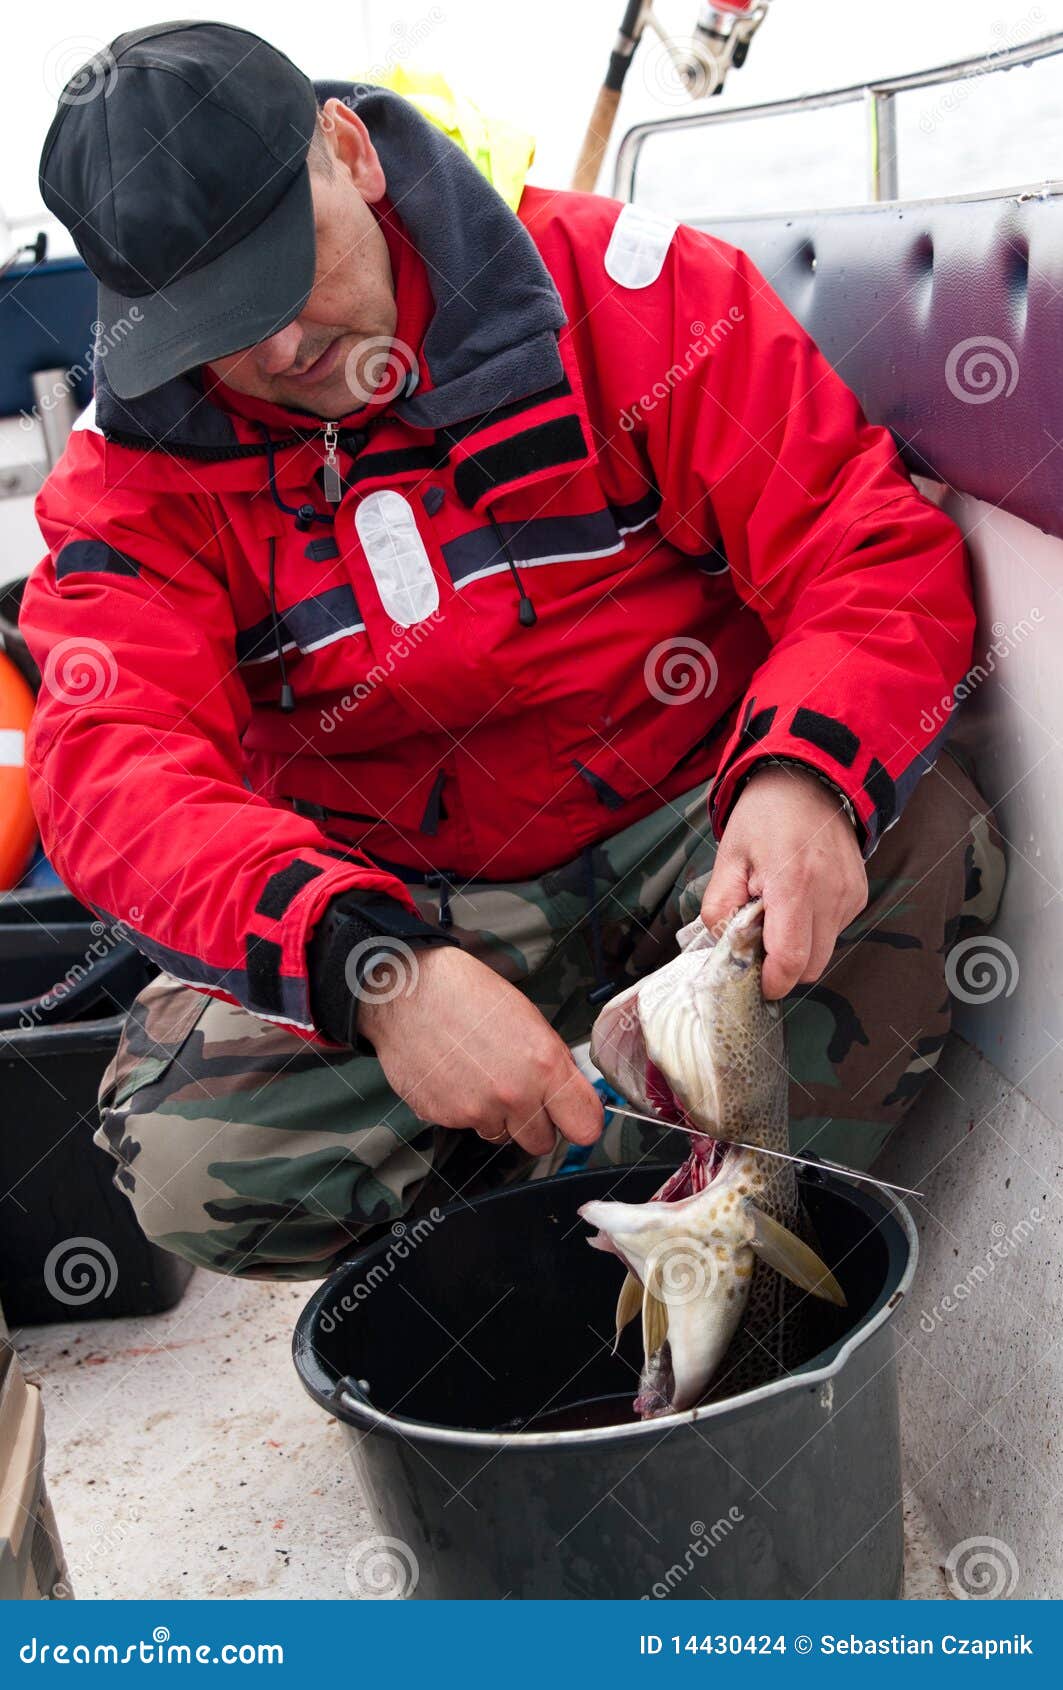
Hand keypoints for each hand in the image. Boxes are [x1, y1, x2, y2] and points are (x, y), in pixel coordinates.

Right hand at [356, 946, 603, 1155]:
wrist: (409, 992)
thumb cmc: (468, 994)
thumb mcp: (529, 1019)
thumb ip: (553, 1064)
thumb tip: (569, 1092)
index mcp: (544, 1065)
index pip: (585, 1126)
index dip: (579, 1122)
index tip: (572, 1115)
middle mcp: (514, 1094)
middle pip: (542, 1143)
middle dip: (535, 1124)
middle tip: (521, 1095)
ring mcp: (477, 1110)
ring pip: (502, 1136)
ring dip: (497, 1117)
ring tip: (480, 1076)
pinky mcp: (444, 1117)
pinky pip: (466, 1126)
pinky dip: (463, 1108)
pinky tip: (455, 1076)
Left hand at [700, 763, 867, 999]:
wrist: (810, 780)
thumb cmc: (766, 815)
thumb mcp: (729, 856)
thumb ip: (719, 907)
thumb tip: (720, 946)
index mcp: (794, 884)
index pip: (791, 959)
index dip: (772, 981)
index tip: (755, 983)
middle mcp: (830, 894)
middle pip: (811, 966)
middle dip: (783, 967)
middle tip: (758, 940)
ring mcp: (850, 895)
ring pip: (824, 951)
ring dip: (798, 945)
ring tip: (777, 910)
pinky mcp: (859, 895)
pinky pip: (835, 931)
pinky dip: (813, 927)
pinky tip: (798, 898)